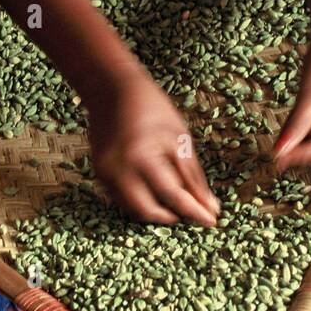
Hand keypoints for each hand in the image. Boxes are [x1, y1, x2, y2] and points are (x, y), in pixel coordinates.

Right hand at [87, 70, 220, 226]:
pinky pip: (122, 198)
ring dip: (155, 210)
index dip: (195, 211)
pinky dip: (140, 199)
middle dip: (172, 216)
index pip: (173, 196)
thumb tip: (210, 207)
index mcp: (142, 157)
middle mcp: (119, 170)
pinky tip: (154, 188)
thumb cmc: (152, 108)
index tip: (212, 222)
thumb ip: (193, 176)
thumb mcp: (180, 138)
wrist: (112, 89)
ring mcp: (105, 173)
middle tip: (191, 210)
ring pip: (133, 209)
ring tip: (173, 199)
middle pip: (148, 211)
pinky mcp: (99, 174)